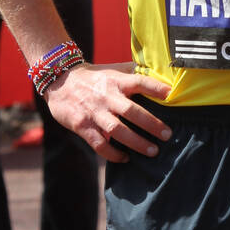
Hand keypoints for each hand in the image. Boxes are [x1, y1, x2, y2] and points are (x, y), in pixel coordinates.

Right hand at [43, 61, 172, 161]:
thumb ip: (133, 73)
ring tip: (153, 151)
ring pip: (117, 130)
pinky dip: (113, 154)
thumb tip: (161, 75)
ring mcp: (94, 112)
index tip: (171, 94)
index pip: (138, 82)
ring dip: (136, 142)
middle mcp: (106, 96)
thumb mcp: (112, 70)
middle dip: (151, 124)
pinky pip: (99, 144)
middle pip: (131, 110)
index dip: (154, 87)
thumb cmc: (93, 77)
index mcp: (116, 81)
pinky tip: (125, 158)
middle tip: (167, 135)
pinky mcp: (82, 126)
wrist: (59, 81)